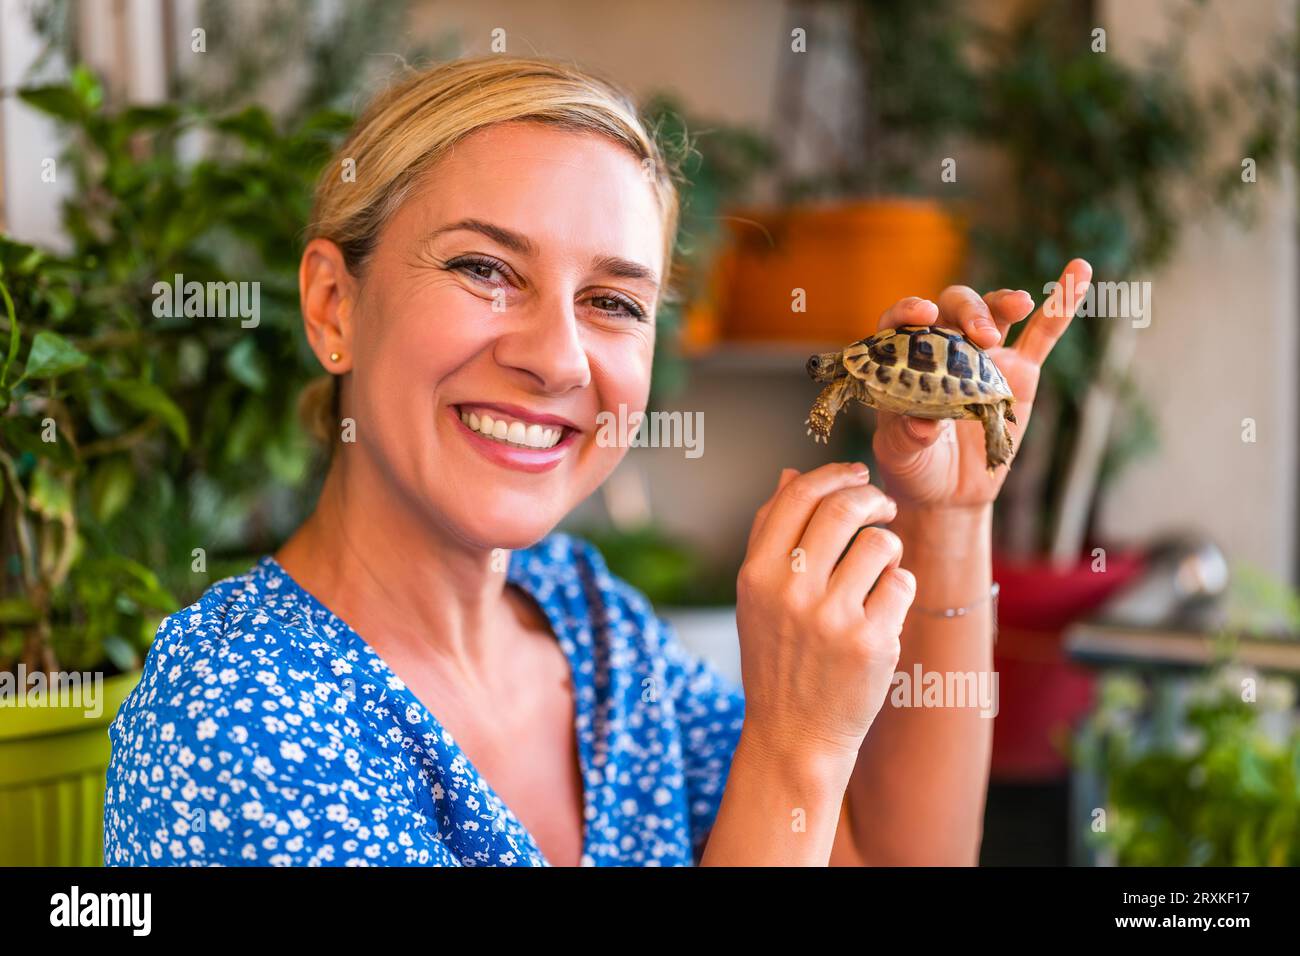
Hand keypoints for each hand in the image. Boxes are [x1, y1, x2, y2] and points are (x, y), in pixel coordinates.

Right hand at [735, 462, 915, 764]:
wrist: (794, 734)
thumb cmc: (778, 659)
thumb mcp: (757, 597)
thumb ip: (770, 534)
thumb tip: (789, 474)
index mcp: (756, 574)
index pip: (797, 496)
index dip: (834, 475)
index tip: (858, 473)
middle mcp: (790, 592)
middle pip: (843, 509)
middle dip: (872, 498)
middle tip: (883, 508)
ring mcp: (831, 618)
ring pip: (880, 544)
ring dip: (889, 548)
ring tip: (880, 570)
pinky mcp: (870, 642)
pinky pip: (902, 583)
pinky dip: (900, 587)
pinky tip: (885, 608)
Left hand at [871, 258, 1092, 510]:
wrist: (948, 492)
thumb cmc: (913, 466)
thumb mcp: (901, 455)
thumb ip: (907, 437)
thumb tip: (923, 424)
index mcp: (906, 359)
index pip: (901, 322)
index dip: (909, 310)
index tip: (924, 313)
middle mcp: (944, 348)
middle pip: (955, 309)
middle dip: (969, 313)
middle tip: (984, 337)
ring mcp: (984, 356)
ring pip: (995, 313)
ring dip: (1005, 303)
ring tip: (1020, 304)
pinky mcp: (1020, 372)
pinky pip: (1042, 334)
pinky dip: (1062, 304)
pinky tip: (1080, 272)